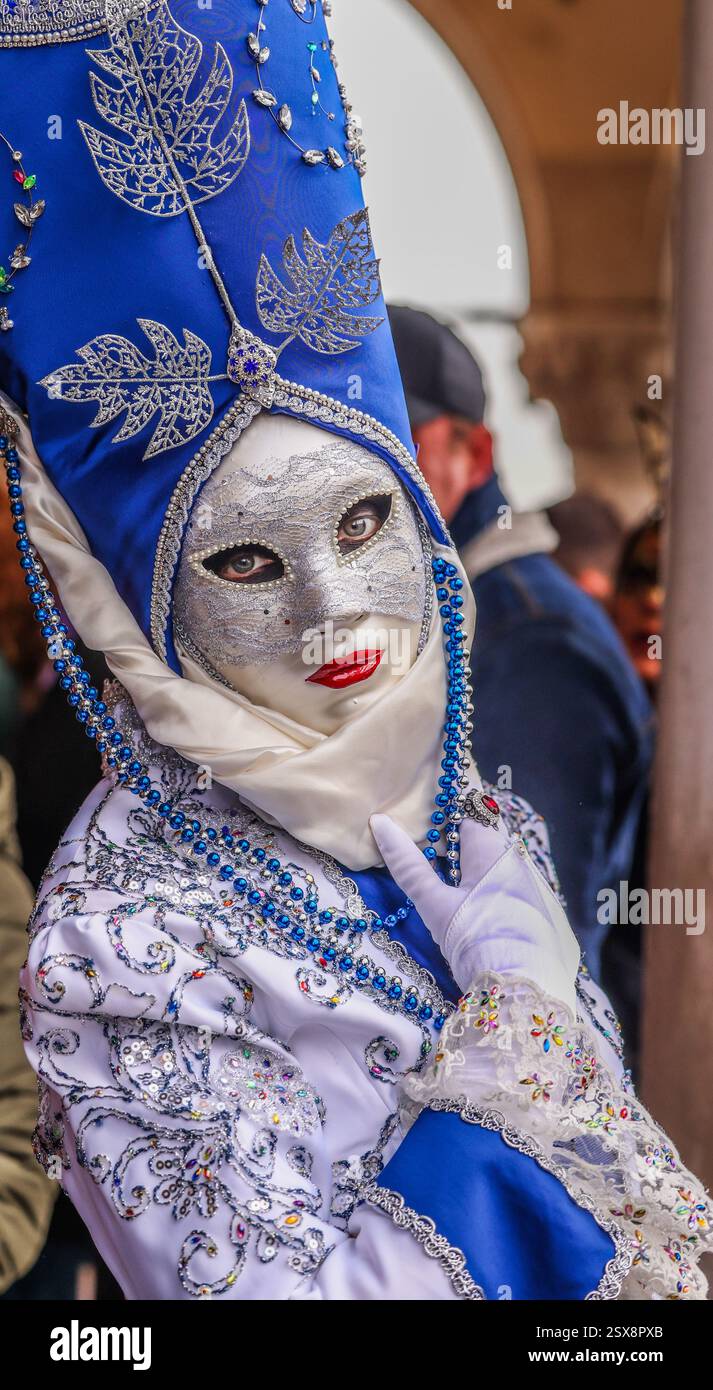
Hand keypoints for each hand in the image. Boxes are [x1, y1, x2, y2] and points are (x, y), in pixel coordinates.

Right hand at [370, 812, 579, 1011]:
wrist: (522, 989)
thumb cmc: (475, 940)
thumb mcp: (434, 904)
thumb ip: (407, 864)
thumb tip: (381, 823)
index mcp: (492, 847)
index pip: (465, 811)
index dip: (438, 812)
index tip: (413, 817)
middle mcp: (514, 857)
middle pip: (477, 835)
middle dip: (448, 840)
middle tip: (417, 848)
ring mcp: (526, 883)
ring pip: (489, 860)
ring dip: (463, 864)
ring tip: (434, 875)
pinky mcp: (532, 908)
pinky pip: (501, 882)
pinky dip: (479, 884)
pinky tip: (464, 903)